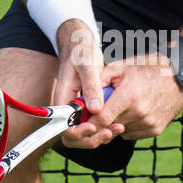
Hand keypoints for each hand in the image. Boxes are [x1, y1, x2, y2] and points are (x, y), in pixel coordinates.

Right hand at [55, 21, 126, 147]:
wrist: (80, 45)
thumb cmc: (81, 51)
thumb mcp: (87, 65)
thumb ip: (91, 86)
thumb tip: (96, 109)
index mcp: (62, 99)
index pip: (64, 127)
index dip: (79, 132)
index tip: (94, 126)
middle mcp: (68, 109)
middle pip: (74, 137)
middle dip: (91, 138)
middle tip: (111, 131)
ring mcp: (77, 110)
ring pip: (85, 134)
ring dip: (100, 135)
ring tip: (119, 127)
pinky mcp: (87, 108)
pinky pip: (93, 124)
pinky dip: (105, 127)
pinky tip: (119, 122)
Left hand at [66, 56, 182, 149]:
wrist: (180, 74)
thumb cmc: (149, 66)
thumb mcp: (122, 66)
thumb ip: (100, 81)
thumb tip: (82, 96)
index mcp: (129, 96)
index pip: (101, 119)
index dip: (89, 122)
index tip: (82, 120)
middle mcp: (139, 113)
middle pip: (109, 127)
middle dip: (100, 122)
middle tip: (97, 112)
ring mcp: (149, 123)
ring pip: (120, 131)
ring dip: (115, 123)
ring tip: (122, 105)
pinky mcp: (156, 129)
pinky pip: (132, 134)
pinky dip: (128, 126)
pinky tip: (133, 111)